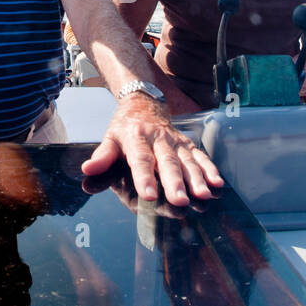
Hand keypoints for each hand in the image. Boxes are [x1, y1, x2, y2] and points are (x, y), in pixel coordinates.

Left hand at [80, 95, 222, 205]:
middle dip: (175, 182)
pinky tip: (217, 184)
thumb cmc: (125, 128)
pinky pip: (200, 156)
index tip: (148, 196)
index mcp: (136, 137)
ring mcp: (175, 141)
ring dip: (197, 179)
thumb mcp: (110, 138)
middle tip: (180, 201)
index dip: (144, 177)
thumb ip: (102, 156)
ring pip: (187, 160)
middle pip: (167, 162)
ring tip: (203, 196)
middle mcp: (159, 139)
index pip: (140, 159)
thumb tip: (87, 170)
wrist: (144, 103)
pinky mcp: (188, 144)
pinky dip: (210, 169)